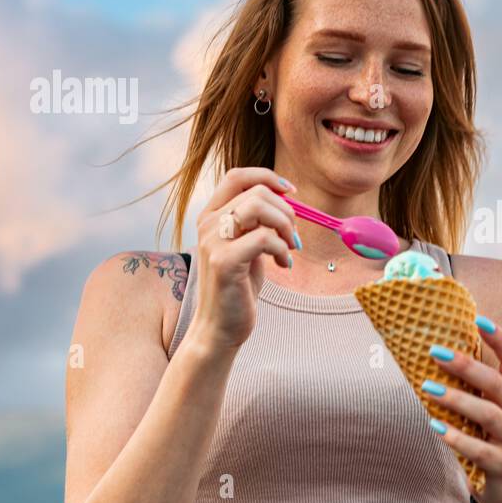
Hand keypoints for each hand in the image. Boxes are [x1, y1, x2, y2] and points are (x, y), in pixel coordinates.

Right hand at [191, 167, 300, 352]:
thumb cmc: (239, 286)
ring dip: (285, 226)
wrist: (220, 327)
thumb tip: (288, 199)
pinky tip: (283, 264)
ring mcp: (213, 241)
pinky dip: (282, 249)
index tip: (292, 192)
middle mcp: (208, 223)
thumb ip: (259, 222)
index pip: (237, 176)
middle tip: (294, 236)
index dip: (268, 177)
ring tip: (290, 248)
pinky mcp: (224, 261)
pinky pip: (264, 237)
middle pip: (256, 191)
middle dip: (286, 211)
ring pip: (259, 207)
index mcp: (212, 216)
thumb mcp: (249, 246)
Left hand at [422, 313, 501, 502]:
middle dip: (468, 366)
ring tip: (427, 388)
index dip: (501, 339)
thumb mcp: (484, 411)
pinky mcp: (500, 466)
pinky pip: (478, 450)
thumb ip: (470, 387)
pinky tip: (434, 427)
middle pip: (498, 384)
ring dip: (457, 399)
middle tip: (436, 352)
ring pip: (489, 414)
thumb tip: (435, 351)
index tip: (479, 319)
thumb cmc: (485, 439)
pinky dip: (456, 437)